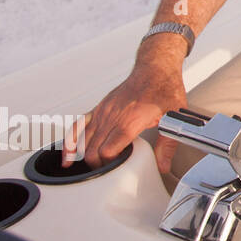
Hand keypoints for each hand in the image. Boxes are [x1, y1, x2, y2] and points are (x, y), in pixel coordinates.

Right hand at [63, 60, 186, 175]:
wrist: (155, 68)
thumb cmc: (164, 88)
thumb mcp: (173, 117)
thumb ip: (168, 144)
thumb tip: (164, 165)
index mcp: (129, 121)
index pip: (107, 152)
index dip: (110, 165)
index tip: (119, 170)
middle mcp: (112, 117)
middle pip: (92, 151)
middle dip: (99, 166)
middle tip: (110, 171)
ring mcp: (103, 112)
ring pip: (84, 141)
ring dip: (86, 157)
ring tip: (95, 168)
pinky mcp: (99, 108)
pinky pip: (78, 126)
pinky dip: (70, 142)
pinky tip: (67, 157)